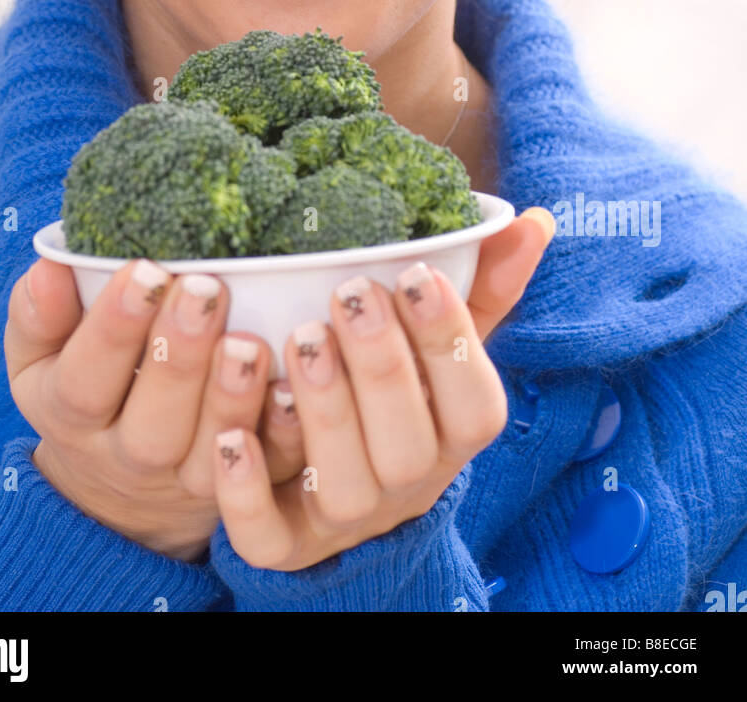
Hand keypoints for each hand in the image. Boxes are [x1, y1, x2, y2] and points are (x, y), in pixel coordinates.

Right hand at [4, 256, 304, 560]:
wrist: (120, 489)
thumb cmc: (86, 386)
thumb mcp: (43, 357)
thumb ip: (39, 315)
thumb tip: (50, 269)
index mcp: (73, 415)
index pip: (84, 379)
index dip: (113, 328)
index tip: (144, 269)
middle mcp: (128, 457)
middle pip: (151, 425)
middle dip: (179, 356)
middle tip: (205, 290)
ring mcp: (187, 482)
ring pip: (209, 456)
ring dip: (232, 398)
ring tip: (250, 341)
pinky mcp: (243, 492)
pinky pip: (268, 471)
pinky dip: (285, 434)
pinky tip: (295, 388)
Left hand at [209, 207, 554, 569]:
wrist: (324, 491)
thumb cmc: (393, 394)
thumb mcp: (436, 347)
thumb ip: (482, 288)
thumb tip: (534, 220)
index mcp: (450, 437)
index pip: (473, 405)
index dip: (449, 343)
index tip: (417, 274)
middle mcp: (405, 486)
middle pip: (408, 445)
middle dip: (382, 365)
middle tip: (350, 291)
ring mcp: (344, 519)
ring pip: (343, 486)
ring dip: (324, 411)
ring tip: (301, 336)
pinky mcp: (281, 545)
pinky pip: (266, 534)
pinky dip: (247, 489)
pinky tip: (230, 434)